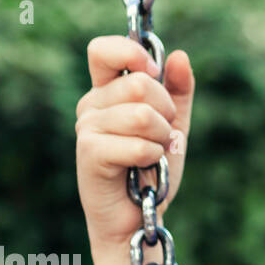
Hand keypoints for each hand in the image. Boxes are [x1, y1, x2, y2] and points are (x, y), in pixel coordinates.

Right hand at [75, 36, 195, 249]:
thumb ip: (178, 90)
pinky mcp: (89, 153)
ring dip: (161, 138)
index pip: (102, 50)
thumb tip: (179, 56)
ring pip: (144, 115)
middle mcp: (91, 105)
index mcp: (107, 91)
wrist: (139, 214)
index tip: (154, 71)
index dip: (131, 53)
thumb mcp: (174, 124)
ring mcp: (86, 128)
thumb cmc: (152, 168)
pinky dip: (153, 157)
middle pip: (140, 84)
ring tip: (151, 153)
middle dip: (166, 112)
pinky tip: (142, 168)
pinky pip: (139, 144)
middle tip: (160, 135)